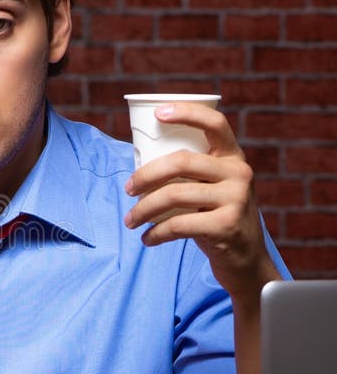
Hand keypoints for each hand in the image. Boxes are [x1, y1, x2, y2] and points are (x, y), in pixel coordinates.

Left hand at [123, 101, 279, 302]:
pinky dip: (156, 233)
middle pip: (181, 161)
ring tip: (130, 221)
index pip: (215, 123)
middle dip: (145, 175)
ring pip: (174, 195)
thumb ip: (191, 174)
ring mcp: (235, 199)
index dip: (187, 113)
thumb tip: (140, 163)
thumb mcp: (213, 189)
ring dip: (143, 210)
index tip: (158, 113)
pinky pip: (178, 225)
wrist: (246, 259)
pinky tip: (147, 239)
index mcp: (233, 157)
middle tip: (127, 190)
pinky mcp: (226, 225)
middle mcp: (239, 173)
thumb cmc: (217, 217)